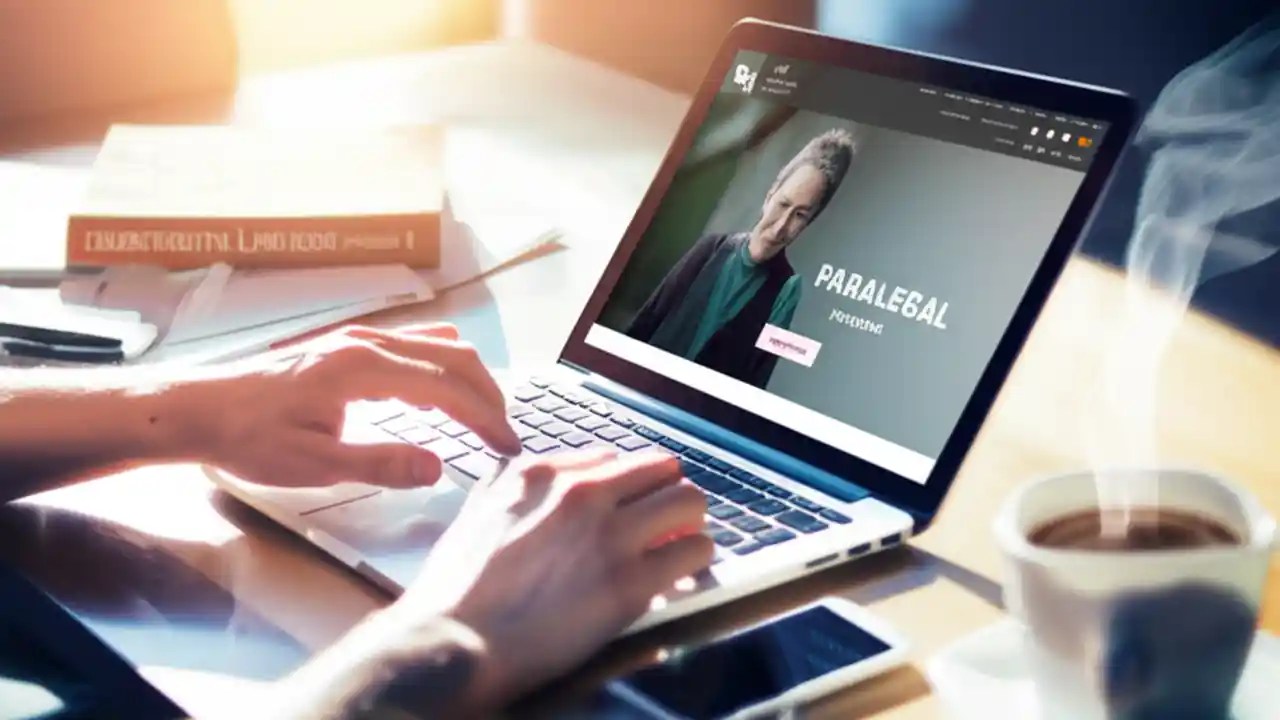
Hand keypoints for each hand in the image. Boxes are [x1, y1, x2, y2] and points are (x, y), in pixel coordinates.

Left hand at [185, 323, 520, 488]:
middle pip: (453, 356)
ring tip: (486, 415)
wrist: (199, 409)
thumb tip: (437, 466)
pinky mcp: (348, 347)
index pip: (446, 387)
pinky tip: (444, 392)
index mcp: (363, 368)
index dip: (485, 418)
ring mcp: (358, 340)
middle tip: (507, 435)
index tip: (509, 447)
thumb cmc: (249, 437)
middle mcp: (367, 344)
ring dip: (469, 377)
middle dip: (488, 394)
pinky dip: (445, 368)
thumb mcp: (315, 464)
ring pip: (436, 345)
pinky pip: (415, 346)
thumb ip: (381, 462)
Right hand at [390, 449, 713, 712]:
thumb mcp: (480, 509)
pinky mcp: (629, 584)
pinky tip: (674, 581)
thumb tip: (562, 468)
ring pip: (689, 503)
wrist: (453, 642)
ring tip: (675, 552)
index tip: (633, 510)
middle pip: (665, 472)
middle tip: (664, 528)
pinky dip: (691, 564)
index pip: (619, 460)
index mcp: (544, 473)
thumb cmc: (457, 588)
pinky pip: (693, 554)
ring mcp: (610, 537)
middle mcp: (582, 495)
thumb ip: (519, 481)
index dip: (633, 488)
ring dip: (688, 527)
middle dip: (668, 499)